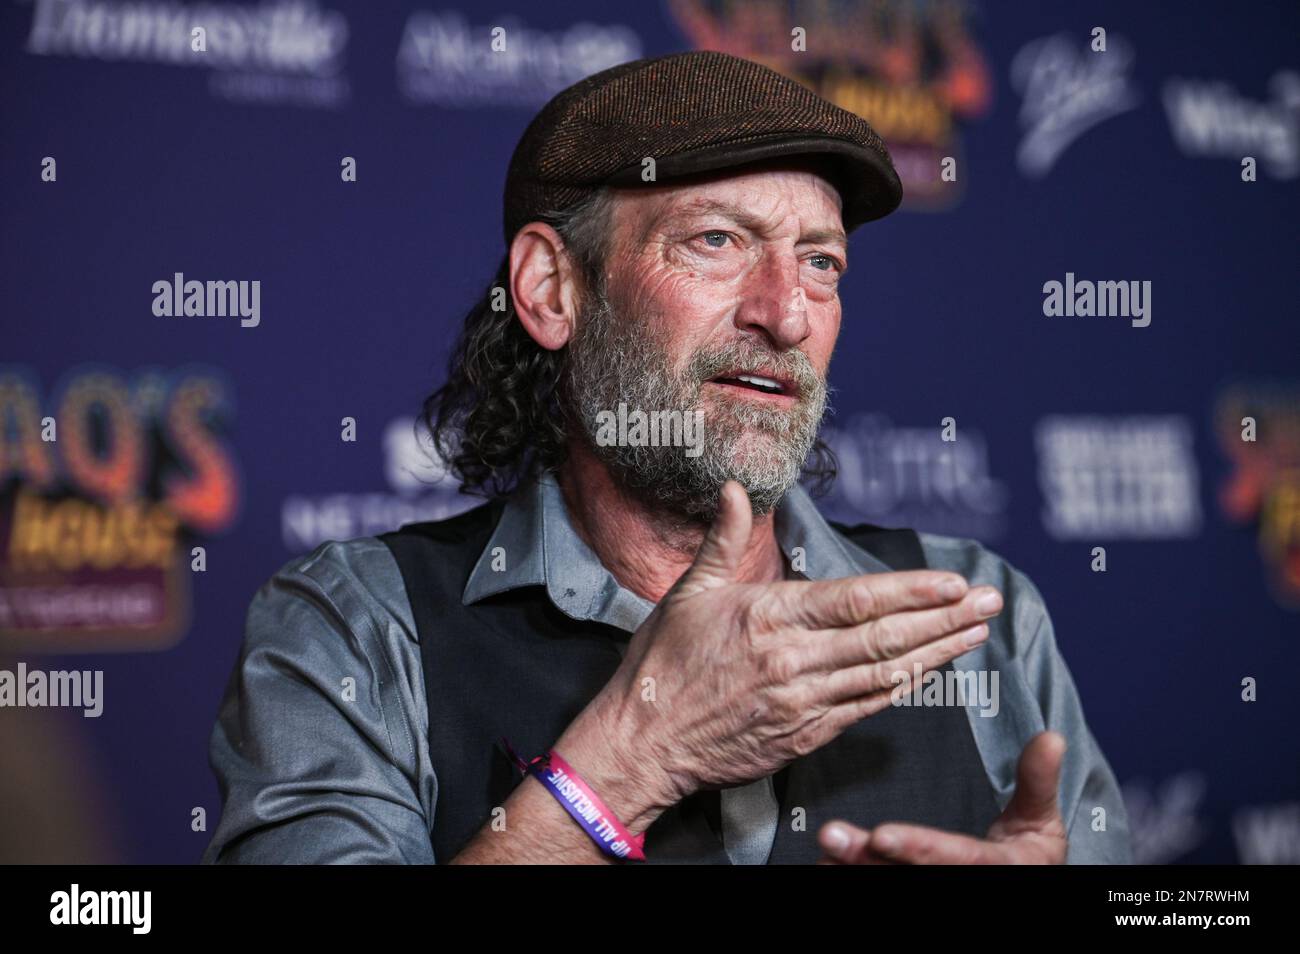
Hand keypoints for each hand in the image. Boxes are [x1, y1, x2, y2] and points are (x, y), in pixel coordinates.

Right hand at [572, 480, 1003, 819]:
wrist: (643, 741)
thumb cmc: (663, 664)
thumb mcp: (689, 592)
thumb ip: (723, 540)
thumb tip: (736, 488)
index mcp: (771, 618)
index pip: (858, 601)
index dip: (913, 591)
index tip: (955, 582)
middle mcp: (795, 661)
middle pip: (886, 637)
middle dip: (945, 619)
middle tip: (991, 602)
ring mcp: (803, 703)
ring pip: (886, 674)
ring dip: (938, 654)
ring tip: (977, 635)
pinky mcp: (804, 735)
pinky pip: (865, 709)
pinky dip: (902, 689)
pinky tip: (929, 673)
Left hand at [816, 731, 1068, 863]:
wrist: (1024, 887)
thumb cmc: (1026, 856)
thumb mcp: (1040, 823)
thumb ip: (1037, 783)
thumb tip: (1050, 736)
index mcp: (993, 868)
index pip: (954, 858)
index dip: (919, 848)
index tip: (882, 835)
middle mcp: (958, 884)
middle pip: (908, 875)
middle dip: (866, 858)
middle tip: (831, 835)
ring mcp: (932, 890)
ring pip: (885, 883)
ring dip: (851, 866)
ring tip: (823, 844)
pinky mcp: (909, 887)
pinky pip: (875, 885)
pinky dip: (850, 874)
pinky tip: (824, 861)